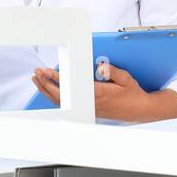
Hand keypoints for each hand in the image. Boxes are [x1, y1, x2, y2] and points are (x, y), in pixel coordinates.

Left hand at [31, 64, 176, 122]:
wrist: (139, 110)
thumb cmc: (132, 94)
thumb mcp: (126, 79)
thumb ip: (112, 72)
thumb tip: (101, 67)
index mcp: (98, 93)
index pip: (72, 86)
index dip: (58, 79)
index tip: (48, 72)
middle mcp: (90, 102)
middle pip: (62, 95)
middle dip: (47, 83)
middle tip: (38, 73)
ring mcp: (88, 107)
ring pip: (62, 101)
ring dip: (48, 91)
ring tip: (38, 80)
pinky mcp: (88, 109)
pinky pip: (68, 104)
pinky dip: (55, 97)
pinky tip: (50, 91)